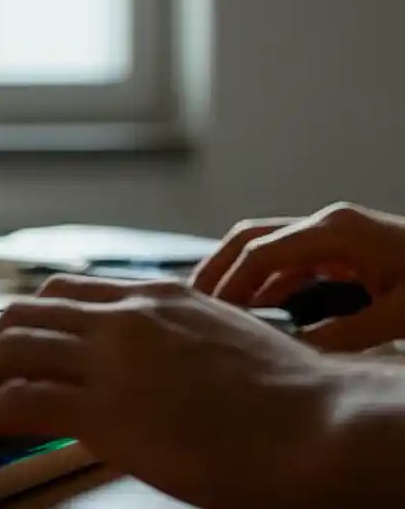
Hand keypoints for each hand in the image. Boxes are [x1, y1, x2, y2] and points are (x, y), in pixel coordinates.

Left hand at [0, 276, 343, 508]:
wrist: (323, 425)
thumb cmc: (290, 398)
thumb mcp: (220, 341)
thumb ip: (169, 343)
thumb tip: (142, 370)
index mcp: (155, 296)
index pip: (63, 292)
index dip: (21, 320)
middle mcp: (126, 317)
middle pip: (25, 314)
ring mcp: (114, 359)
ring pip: (12, 350)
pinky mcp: (107, 409)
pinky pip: (19, 402)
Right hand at [191, 202, 404, 350]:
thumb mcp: (401, 315)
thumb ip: (346, 333)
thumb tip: (293, 352)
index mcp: (337, 231)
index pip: (260, 252)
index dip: (230, 283)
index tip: (209, 315)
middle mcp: (328, 224)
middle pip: (251, 238)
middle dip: (217, 269)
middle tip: (191, 302)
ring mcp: (335, 233)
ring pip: (266, 249)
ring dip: (239, 277)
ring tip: (216, 310)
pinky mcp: (343, 249)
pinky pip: (290, 262)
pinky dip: (265, 283)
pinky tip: (257, 311)